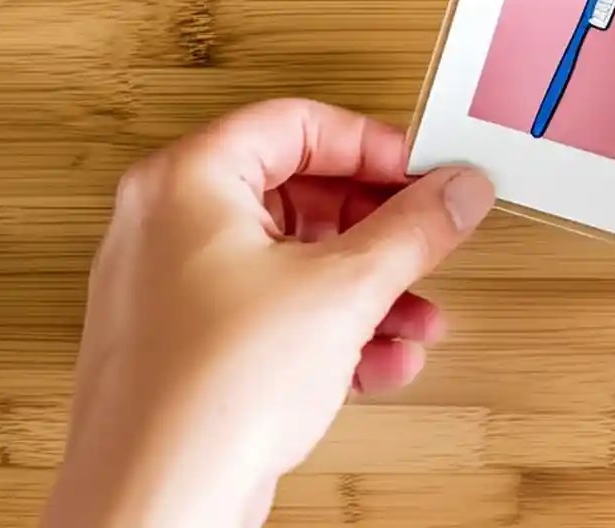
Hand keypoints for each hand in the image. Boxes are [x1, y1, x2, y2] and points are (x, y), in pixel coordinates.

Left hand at [42, 99, 494, 527]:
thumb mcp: (343, 290)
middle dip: (379, 231)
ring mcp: (176, 288)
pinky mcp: (193, 345)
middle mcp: (170, 225)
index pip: (297, 124)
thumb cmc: (208, 393)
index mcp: (189, 181)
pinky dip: (331, 329)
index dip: (372, 147)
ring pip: (294, 262)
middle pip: (301, 195)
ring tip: (415, 318)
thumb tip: (455, 191)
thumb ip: (412, 230)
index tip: (422, 175)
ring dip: (368, 289)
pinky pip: (275, 313)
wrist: (159, 502)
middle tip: (427, 241)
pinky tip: (378, 360)